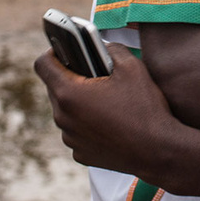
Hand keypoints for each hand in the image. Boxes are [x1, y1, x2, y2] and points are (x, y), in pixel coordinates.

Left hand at [35, 43, 190, 182]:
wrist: (157, 150)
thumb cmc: (144, 108)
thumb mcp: (132, 67)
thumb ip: (112, 49)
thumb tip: (103, 47)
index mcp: (69, 93)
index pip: (42, 65)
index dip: (53, 52)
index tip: (65, 51)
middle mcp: (63, 117)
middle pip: (54, 88)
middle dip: (71, 78)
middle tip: (95, 74)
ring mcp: (70, 138)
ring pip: (66, 112)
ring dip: (79, 103)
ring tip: (105, 100)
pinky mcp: (80, 153)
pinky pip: (77, 132)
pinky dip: (87, 125)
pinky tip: (109, 122)